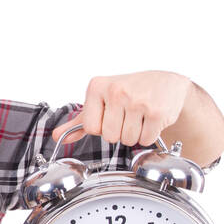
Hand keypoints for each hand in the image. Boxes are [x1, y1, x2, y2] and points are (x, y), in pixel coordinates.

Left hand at [52, 71, 191, 148]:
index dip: (101, 127)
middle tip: (127, 117)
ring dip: (134, 135)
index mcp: (97, 87)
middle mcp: (116, 91)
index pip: (90, 127)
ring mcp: (138, 101)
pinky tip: (150, 120)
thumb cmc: (129, 91)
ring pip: (127, 140)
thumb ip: (78, 121)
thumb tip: (57, 136)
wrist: (166, 83)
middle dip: (118, 132)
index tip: (110, 115)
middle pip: (109, 136)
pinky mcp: (157, 112)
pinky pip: (145, 140)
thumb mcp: (100, 100)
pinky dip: (148, 136)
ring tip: (138, 117)